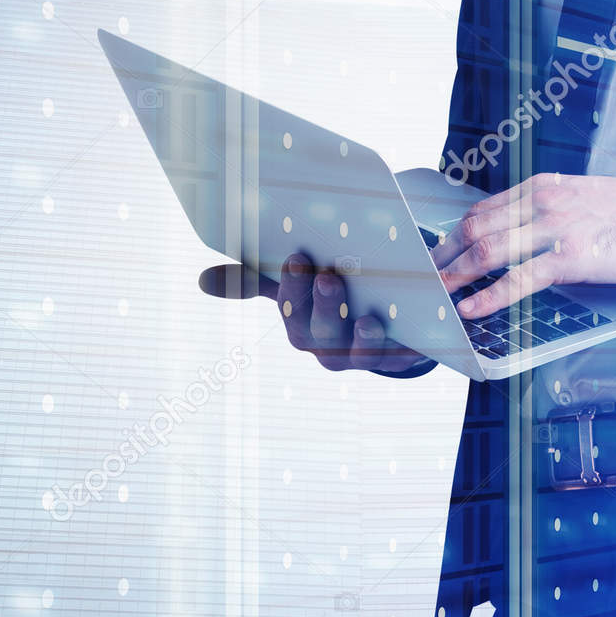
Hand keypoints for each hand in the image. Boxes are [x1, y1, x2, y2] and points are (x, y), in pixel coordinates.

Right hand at [200, 255, 430, 374]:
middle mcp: (327, 348)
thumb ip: (255, 281)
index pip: (290, 310)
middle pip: (322, 333)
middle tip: (329, 277)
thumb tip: (201, 282)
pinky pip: (402, 358)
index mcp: (299, 327)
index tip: (298, 257)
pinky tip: (414, 335)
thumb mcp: (294, 287)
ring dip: (364, 336)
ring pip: (360, 353)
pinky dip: (409, 349)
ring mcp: (362, 357)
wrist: (380, 320)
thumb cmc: (327, 298)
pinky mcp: (396, 359)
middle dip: (325, 307)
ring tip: (371, 317)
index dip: (292, 287)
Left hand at [434, 173, 615, 318]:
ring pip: (487, 250)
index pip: (481, 209)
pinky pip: (519, 278)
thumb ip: (544, 214)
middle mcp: (541, 201)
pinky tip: (472, 308)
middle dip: (442, 255)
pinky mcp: (571, 257)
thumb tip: (515, 239)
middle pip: (473, 227)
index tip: (436, 254)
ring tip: (436, 295)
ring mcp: (554, 228)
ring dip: (455, 275)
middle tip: (424, 278)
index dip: (452, 235)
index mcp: (540, 186)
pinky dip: (489, 295)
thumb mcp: (578, 199)